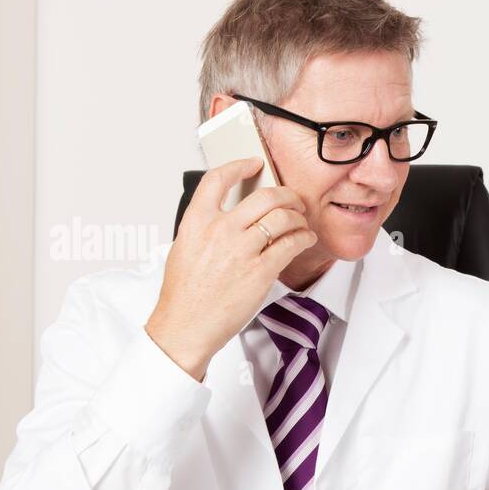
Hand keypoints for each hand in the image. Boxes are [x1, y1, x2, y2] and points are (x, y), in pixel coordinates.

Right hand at [145, 157, 317, 379]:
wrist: (186, 326)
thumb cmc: (184, 295)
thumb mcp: (184, 249)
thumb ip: (205, 229)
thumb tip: (230, 219)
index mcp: (196, 222)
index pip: (217, 179)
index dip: (239, 166)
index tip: (254, 164)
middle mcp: (220, 230)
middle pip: (264, 196)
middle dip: (286, 194)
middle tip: (293, 199)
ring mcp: (241, 250)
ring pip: (283, 218)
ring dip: (299, 217)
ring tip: (302, 222)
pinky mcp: (260, 271)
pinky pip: (291, 244)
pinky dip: (303, 238)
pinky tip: (304, 239)